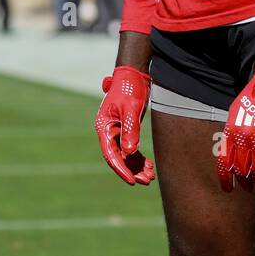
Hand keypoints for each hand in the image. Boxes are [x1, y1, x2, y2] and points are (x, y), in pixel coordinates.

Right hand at [95, 66, 154, 184]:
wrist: (134, 74)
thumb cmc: (130, 88)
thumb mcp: (131, 109)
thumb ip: (130, 130)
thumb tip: (129, 152)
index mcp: (104, 127)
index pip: (111, 154)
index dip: (121, 169)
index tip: (132, 181)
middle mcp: (108, 131)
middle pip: (118, 157)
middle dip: (131, 170)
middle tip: (146, 181)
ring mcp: (117, 131)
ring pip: (126, 155)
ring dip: (137, 166)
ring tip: (150, 177)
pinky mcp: (126, 129)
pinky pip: (131, 148)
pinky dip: (139, 158)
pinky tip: (149, 165)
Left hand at [216, 72, 254, 193]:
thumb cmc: (253, 96)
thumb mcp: (235, 113)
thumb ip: (232, 132)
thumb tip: (230, 150)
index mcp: (232, 132)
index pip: (225, 162)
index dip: (226, 178)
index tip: (228, 189)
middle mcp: (245, 138)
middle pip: (243, 169)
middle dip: (246, 182)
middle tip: (249, 189)